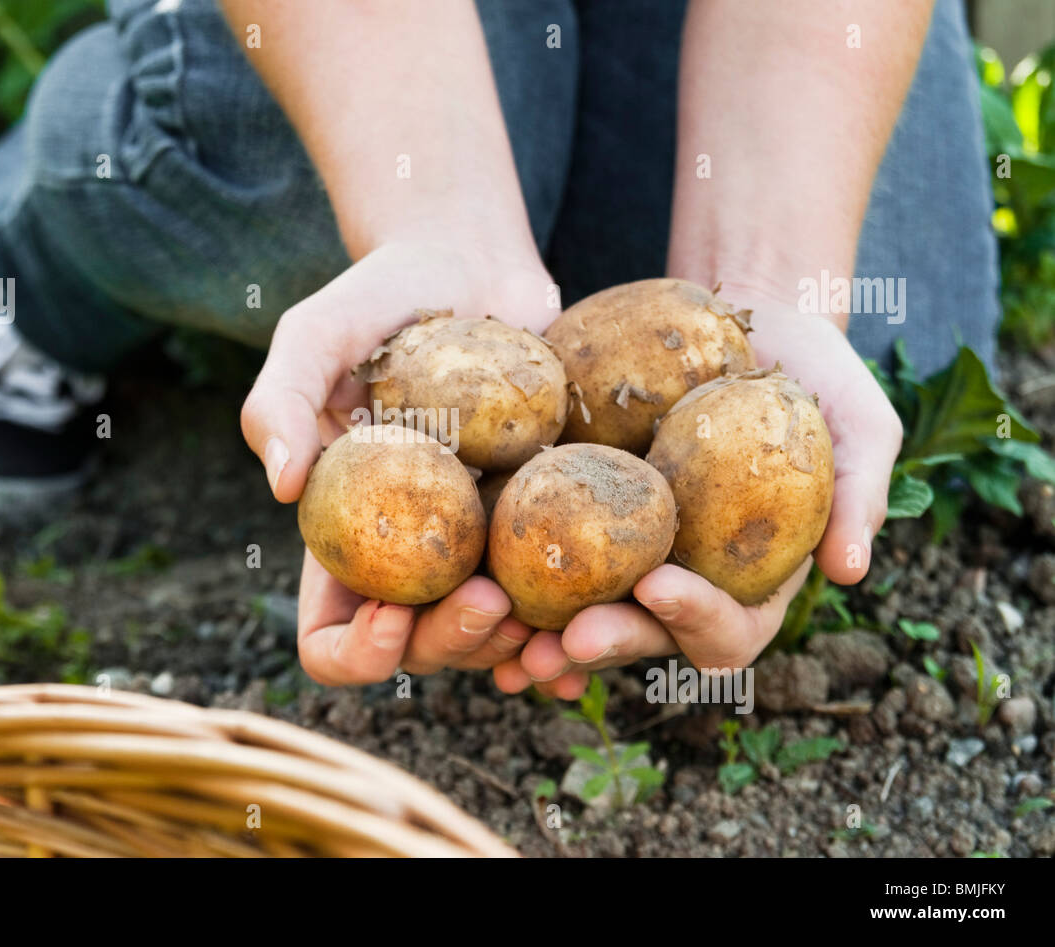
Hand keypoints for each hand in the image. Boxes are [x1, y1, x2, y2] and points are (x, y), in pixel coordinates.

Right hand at [241, 239, 556, 685]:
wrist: (474, 261)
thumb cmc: (381, 296)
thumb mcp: (315, 334)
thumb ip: (281, 400)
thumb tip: (282, 487)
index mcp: (348, 535)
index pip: (328, 637)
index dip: (352, 652)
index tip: (390, 613)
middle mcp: (413, 556)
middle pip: (420, 650)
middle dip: (450, 644)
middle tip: (490, 598)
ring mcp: (483, 544)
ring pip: (494, 639)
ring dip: (518, 649)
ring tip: (551, 616)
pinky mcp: (546, 520)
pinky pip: (560, 597)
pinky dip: (578, 627)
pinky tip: (604, 621)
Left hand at [492, 291, 902, 695]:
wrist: (737, 315)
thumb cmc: (808, 372)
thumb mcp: (857, 418)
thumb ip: (860, 490)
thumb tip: (852, 572)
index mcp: (747, 581)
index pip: (728, 629)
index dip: (696, 621)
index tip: (660, 585)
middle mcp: (678, 578)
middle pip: (641, 634)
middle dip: (604, 641)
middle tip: (564, 639)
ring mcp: (619, 550)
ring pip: (575, 611)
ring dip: (538, 632)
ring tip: (503, 630)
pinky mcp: (568, 509)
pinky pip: (529, 552)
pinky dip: (499, 573)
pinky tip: (466, 577)